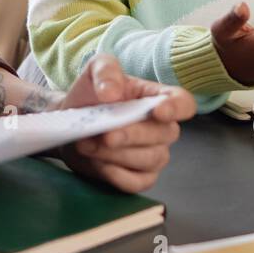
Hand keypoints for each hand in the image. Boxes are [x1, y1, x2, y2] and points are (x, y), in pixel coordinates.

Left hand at [54, 55, 195, 192]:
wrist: (69, 124)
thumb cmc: (90, 94)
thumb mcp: (94, 69)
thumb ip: (106, 71)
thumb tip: (112, 92)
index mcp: (157, 98)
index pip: (184, 103)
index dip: (177, 108)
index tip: (158, 111)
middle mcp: (162, 128)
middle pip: (164, 134)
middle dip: (132, 135)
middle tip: (104, 134)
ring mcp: (154, 154)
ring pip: (149, 160)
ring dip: (117, 154)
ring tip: (87, 144)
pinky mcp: (139, 178)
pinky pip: (136, 183)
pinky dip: (115, 175)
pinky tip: (98, 163)